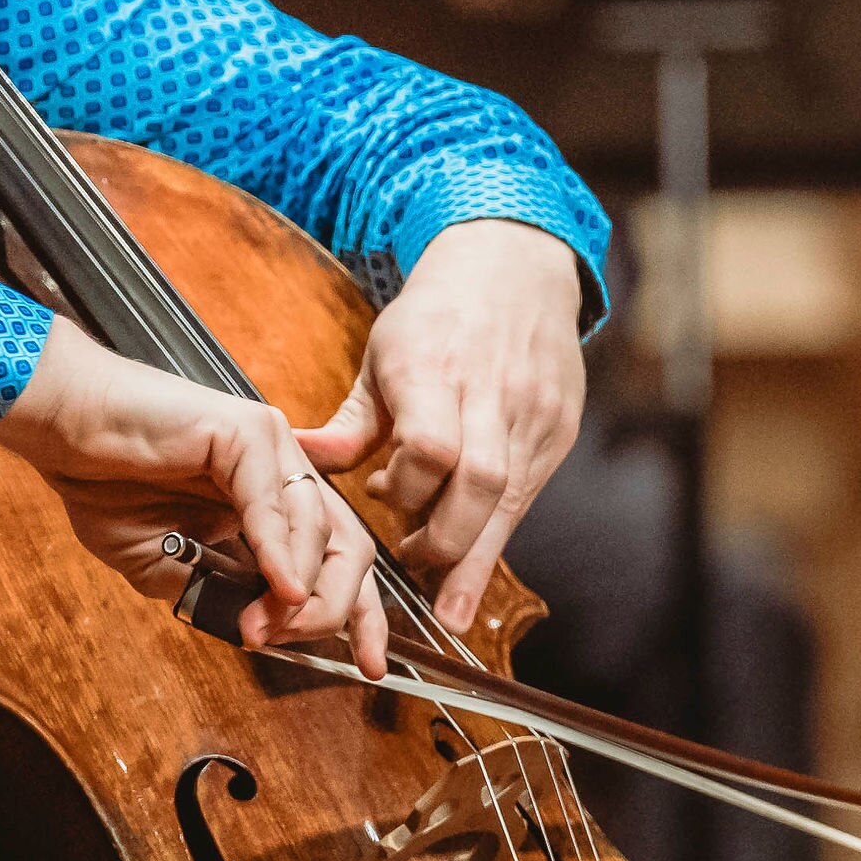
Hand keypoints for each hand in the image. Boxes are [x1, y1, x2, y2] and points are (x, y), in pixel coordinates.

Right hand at [0, 320, 386, 674]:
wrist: (63, 429)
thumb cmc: (104, 483)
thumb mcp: (165, 567)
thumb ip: (217, 596)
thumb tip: (260, 632)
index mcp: (273, 505)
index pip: (341, 560)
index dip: (362, 615)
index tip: (369, 665)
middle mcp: (285, 473)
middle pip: (352, 549)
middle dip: (337, 610)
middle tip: (286, 641)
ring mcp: (273, 448)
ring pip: (323, 531)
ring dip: (298, 594)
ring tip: (260, 626)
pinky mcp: (248, 431)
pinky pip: (276, 503)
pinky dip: (281, 553)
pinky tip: (277, 588)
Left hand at [298, 219, 586, 632]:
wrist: (513, 266)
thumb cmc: (436, 317)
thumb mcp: (382, 357)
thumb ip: (348, 424)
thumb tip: (301, 462)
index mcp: (435, 369)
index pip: (429, 448)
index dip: (405, 489)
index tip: (383, 498)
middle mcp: (491, 392)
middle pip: (480, 485)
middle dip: (445, 542)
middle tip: (413, 562)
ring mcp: (534, 411)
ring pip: (512, 498)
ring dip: (476, 553)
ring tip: (447, 594)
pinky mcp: (559, 427)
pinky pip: (531, 491)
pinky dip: (499, 524)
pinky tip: (475, 541)